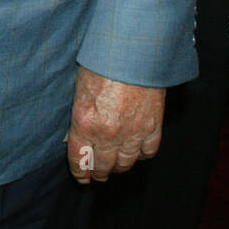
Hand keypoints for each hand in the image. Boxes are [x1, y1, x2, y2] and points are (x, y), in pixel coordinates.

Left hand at [66, 66, 164, 182]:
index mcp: (85, 122)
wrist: (132, 50)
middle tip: (97, 175)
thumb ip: (78, 115)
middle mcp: (108, 133)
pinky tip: (136, 152)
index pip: (79, 159)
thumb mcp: (79, 87)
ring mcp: (132, 132)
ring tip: (114, 167)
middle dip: (98, 173)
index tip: (81, 177)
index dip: (79, 172)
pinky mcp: (153, 127)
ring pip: (125, 164)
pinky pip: (148, 152)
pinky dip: (141, 155)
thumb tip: (75, 137)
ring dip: (118, 167)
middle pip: (103, 166)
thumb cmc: (101, 61)